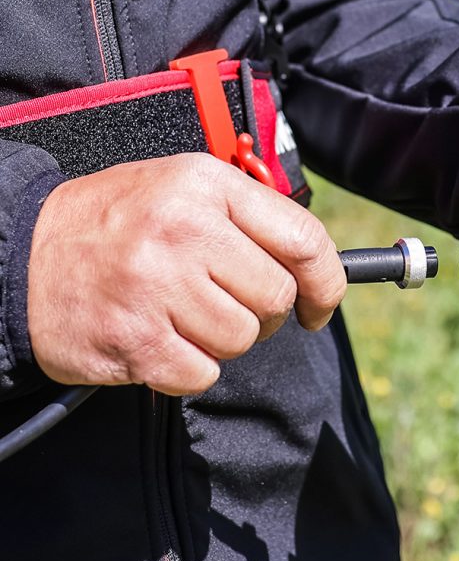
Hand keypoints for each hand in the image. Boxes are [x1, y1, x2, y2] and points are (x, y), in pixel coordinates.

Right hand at [27, 154, 346, 395]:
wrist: (22, 255)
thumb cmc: (116, 224)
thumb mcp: (184, 189)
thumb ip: (250, 218)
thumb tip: (317, 269)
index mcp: (207, 186)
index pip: (304, 239)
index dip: (327, 281)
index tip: (320, 304)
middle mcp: (185, 230)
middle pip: (276, 296)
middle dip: (263, 312)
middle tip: (225, 303)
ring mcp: (158, 286)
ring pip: (243, 338)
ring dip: (221, 339)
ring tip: (182, 316)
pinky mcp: (135, 340)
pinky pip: (202, 374)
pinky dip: (188, 368)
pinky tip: (159, 340)